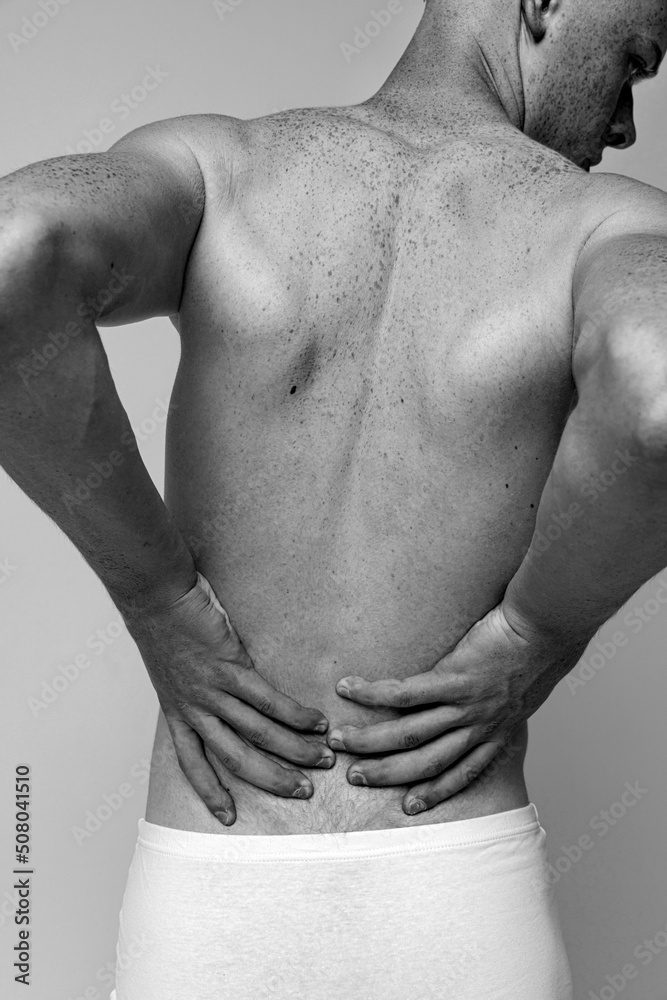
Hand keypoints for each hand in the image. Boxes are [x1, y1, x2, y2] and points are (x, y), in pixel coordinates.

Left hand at [122, 572, 333, 825]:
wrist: (155, 598)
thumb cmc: (165, 628)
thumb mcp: (174, 672)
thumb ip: (198, 693)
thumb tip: (225, 704)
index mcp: (177, 714)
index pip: (192, 765)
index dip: (211, 792)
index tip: (228, 818)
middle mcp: (193, 710)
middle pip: (235, 759)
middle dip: (272, 779)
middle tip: (304, 792)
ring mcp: (211, 691)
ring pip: (256, 733)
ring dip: (293, 749)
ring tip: (322, 758)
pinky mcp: (228, 668)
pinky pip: (266, 699)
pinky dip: (294, 713)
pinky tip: (316, 721)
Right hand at [326, 601, 587, 814]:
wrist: (547, 627)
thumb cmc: (537, 651)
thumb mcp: (523, 691)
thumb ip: (500, 704)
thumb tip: (486, 700)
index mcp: (496, 733)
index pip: (462, 772)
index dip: (435, 792)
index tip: (409, 806)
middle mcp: (479, 727)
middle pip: (426, 761)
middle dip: (387, 773)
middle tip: (354, 776)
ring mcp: (467, 705)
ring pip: (411, 733)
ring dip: (371, 740)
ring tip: (339, 739)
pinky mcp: (455, 677)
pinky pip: (407, 693)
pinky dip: (375, 694)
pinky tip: (350, 689)